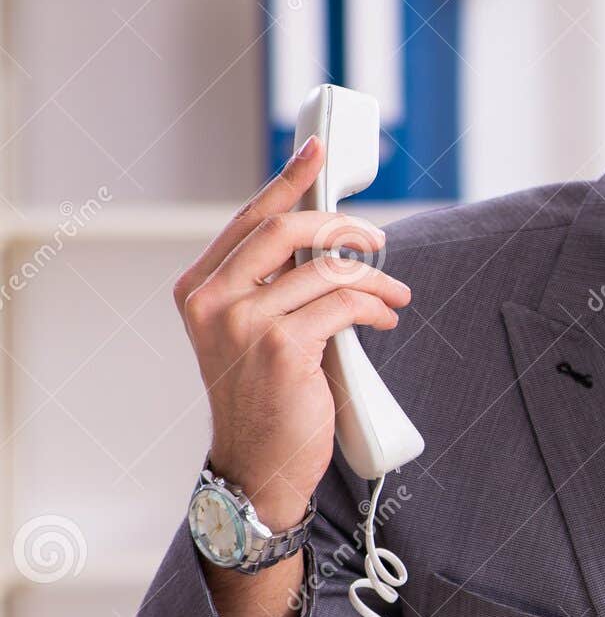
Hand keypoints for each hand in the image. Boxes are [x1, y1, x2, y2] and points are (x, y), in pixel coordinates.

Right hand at [172, 136, 411, 528]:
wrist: (259, 466)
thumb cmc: (264, 398)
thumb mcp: (253, 332)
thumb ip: (274, 285)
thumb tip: (326, 237)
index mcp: (200, 289)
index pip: (250, 218)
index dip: (290, 180)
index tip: (318, 150)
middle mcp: (213, 301)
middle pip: (288, 230)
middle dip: (345, 227)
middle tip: (378, 241)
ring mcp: (244, 325)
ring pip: (327, 270)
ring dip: (374, 280)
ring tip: (394, 297)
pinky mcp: (283, 350)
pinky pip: (344, 305)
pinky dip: (375, 308)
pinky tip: (385, 320)